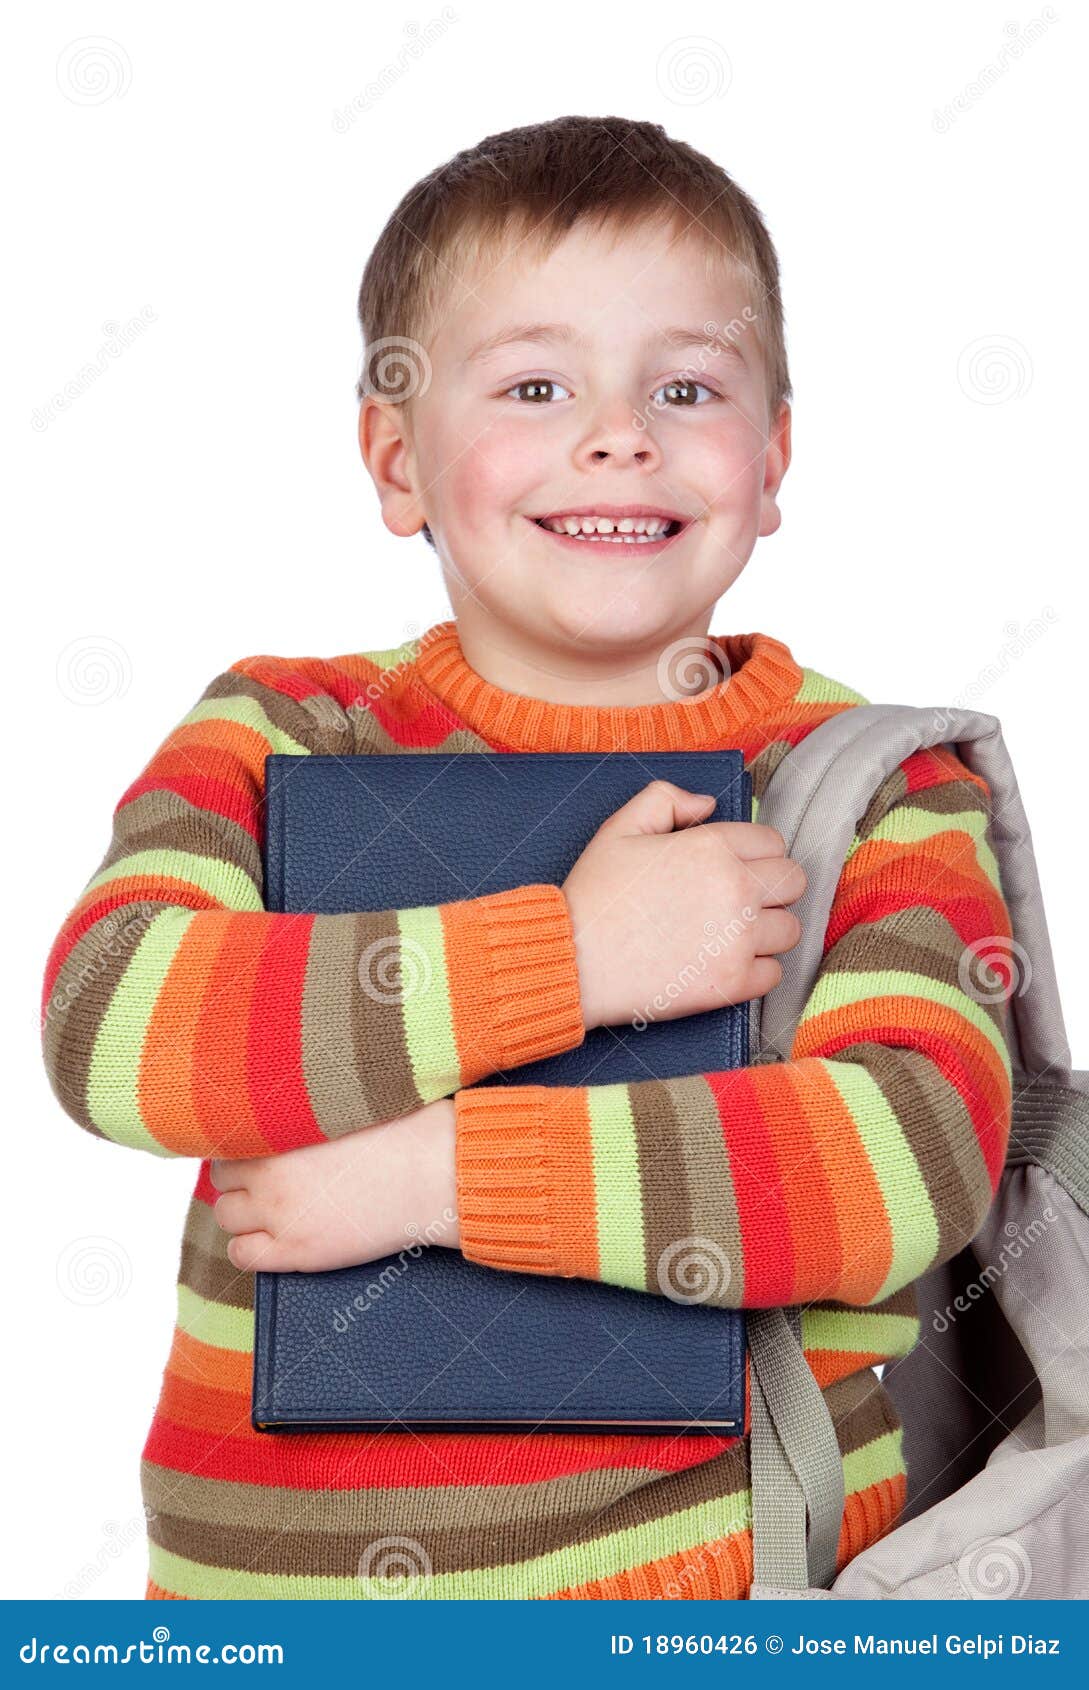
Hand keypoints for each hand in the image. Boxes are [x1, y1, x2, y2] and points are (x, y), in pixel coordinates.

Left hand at [209, 1097, 458, 1272]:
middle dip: (240, 1174)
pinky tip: (271, 1238)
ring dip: (242, 1209)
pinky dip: (249, 1247)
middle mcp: (270, 1171)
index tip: (257, 1144)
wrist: (436, 1174)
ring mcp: (280, 1213)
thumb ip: (316, 1093)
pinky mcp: (297, 1251)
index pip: (229, 1132)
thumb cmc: (408, 1127)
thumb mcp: (355, 1094)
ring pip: (225, 1215)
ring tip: (269, 1205)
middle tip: (266, 1175)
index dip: (243, 1140)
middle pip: (221, 1174)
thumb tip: (306, 1071)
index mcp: (280, 1126)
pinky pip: (242, 1255)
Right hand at [561, 781, 806, 1030]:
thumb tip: (707, 803)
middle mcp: (735, 890)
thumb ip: (664, 799)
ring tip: (734, 934)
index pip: (773, 843)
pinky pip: (774, 974)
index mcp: (712, 847)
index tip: (735, 869)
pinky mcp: (733, 983)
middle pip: (795, 882)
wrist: (573, 960)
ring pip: (792, 929)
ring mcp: (738, 939)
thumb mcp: (619, 828)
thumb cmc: (593, 895)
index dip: (755, 854)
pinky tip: (726, 964)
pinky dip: (756, 971)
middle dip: (773, 888)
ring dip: (768, 931)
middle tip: (742, 900)